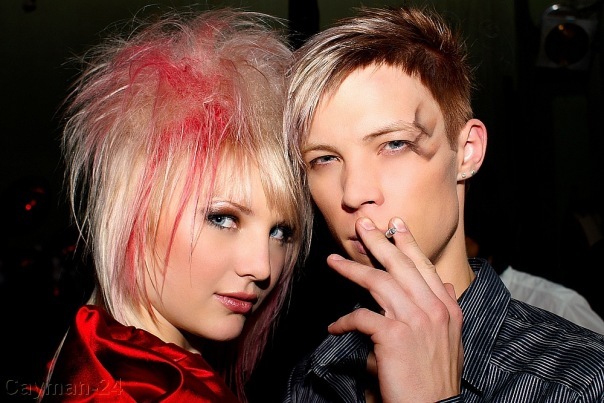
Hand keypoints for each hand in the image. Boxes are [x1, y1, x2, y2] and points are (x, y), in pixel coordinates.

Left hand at [326, 216, 462, 402]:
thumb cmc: (436, 377)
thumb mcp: (451, 339)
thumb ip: (445, 310)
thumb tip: (446, 287)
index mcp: (447, 308)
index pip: (424, 267)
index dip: (408, 244)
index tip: (396, 226)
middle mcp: (434, 308)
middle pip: (401, 265)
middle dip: (379, 241)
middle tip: (363, 225)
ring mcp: (415, 320)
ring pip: (378, 282)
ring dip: (352, 268)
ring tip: (333, 261)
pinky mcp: (394, 335)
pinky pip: (362, 318)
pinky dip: (344, 321)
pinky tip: (334, 326)